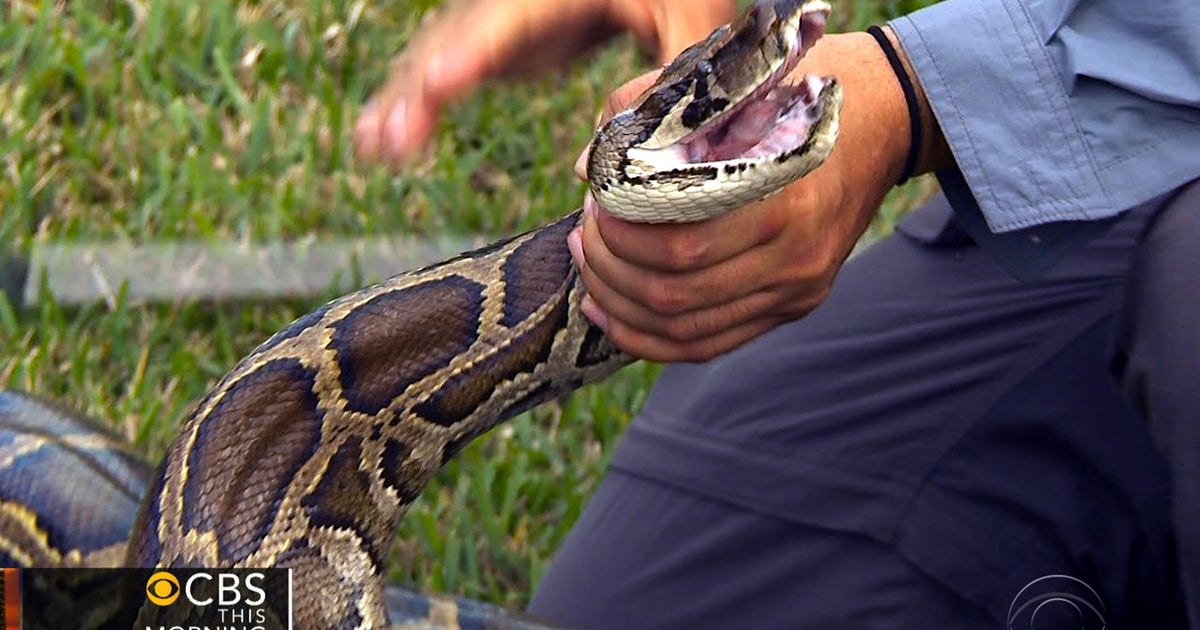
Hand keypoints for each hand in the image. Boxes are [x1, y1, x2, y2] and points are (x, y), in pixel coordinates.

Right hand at [353, 0, 735, 165]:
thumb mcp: (694, 24)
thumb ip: (664, 84)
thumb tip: (597, 165)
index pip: (515, 16)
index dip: (476, 49)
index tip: (439, 81)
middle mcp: (521, 1)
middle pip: (462, 34)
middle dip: (423, 84)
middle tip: (391, 137)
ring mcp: (505, 21)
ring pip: (441, 52)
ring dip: (407, 99)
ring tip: (375, 145)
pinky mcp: (499, 46)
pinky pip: (447, 71)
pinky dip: (417, 104)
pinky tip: (387, 143)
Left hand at [569, 30, 947, 362]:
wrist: (880, 122)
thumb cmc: (792, 98)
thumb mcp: (726, 87)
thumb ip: (648, 113)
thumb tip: (587, 168)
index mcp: (781, 200)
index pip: (678, 246)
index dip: (618, 236)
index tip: (592, 207)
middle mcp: (796, 256)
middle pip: (675, 295)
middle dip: (610, 272)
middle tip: (583, 238)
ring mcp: (798, 289)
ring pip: (687, 332)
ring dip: (622, 308)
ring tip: (591, 273)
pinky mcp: (794, 306)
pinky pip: (711, 344)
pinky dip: (652, 340)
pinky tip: (614, 314)